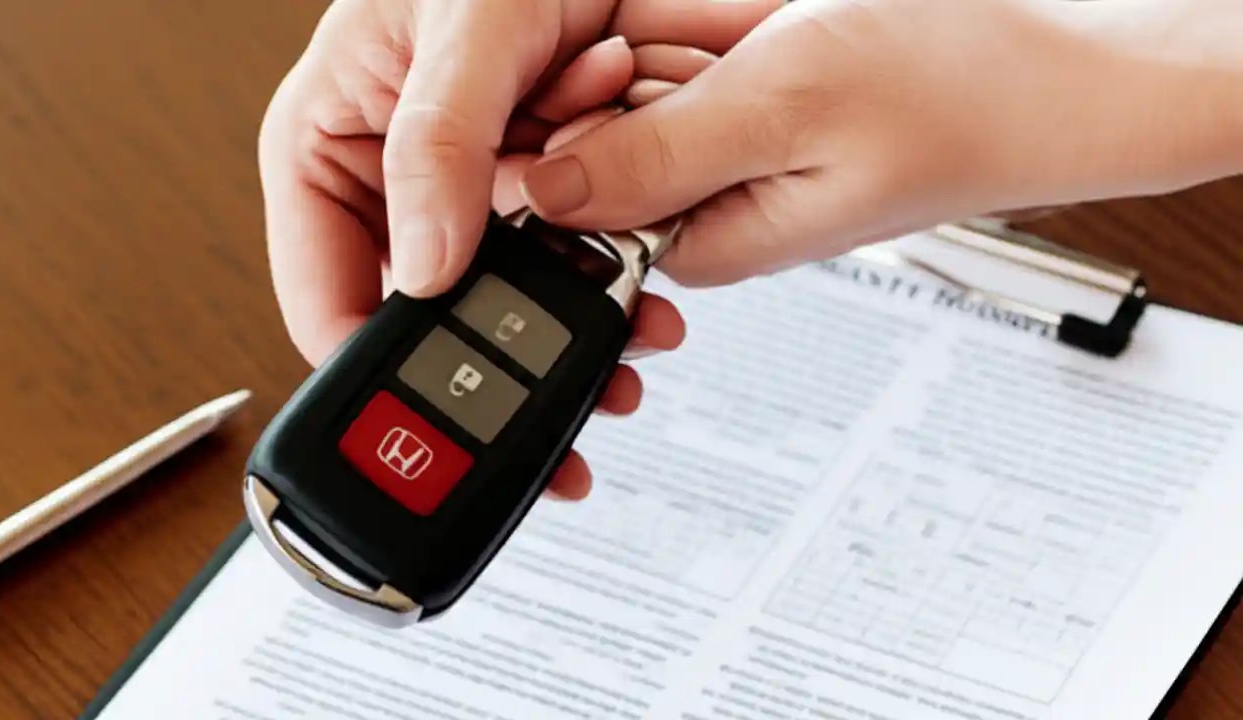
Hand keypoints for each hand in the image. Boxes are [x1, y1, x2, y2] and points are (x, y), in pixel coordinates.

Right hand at [256, 0, 776, 499]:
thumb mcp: (464, 25)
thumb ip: (436, 142)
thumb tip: (421, 269)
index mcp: (325, 147)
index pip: (324, 294)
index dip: (377, 368)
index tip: (443, 412)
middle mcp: (389, 183)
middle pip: (424, 312)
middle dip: (497, 348)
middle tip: (567, 381)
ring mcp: (461, 196)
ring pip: (502, 295)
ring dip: (566, 309)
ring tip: (629, 326)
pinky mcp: (524, 194)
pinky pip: (556, 255)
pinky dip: (600, 264)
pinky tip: (638, 269)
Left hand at [518, 0, 1242, 286]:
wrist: (1044, 68)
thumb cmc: (948, 97)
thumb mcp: (784, 113)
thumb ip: (655, 158)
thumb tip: (543, 195)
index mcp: (701, 240)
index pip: (572, 192)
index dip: (596, 114)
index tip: (657, 74)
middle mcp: (703, 207)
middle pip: (599, 121)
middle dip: (658, 64)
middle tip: (749, 60)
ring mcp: (723, 154)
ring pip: (641, 70)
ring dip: (698, 35)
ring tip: (774, 47)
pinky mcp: (746, 112)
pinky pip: (690, 49)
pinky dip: (723, 23)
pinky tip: (775, 33)